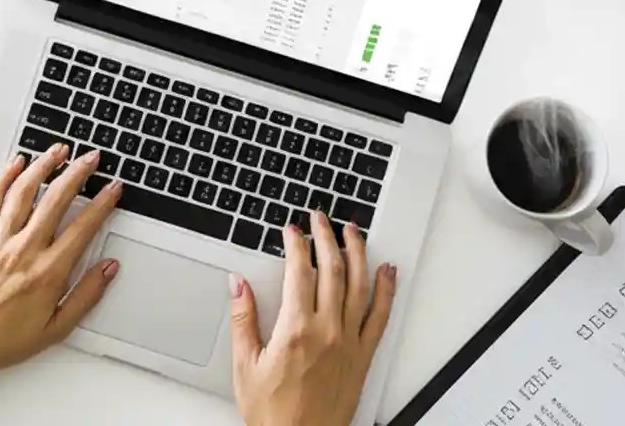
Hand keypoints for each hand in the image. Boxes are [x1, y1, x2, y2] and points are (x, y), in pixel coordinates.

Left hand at [0, 142, 122, 384]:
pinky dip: (5, 177)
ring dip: (44, 166)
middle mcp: (24, 250)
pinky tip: (16, 163)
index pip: (83, 226)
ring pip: (24, 191)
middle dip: (78, 173)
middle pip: (56, 199)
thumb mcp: (57, 328)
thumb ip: (87, 295)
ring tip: (58, 151)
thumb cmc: (5, 338)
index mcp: (48, 272)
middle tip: (91, 158)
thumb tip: (109, 268)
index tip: (113, 188)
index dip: (102, 203)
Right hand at [229, 212, 396, 425]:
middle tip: (320, 218)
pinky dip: (386, 289)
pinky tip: (387, 271)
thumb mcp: (245, 366)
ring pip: (359, 284)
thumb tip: (238, 285)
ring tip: (353, 231)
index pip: (299, 271)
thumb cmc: (273, 415)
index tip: (292, 230)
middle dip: (326, 236)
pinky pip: (380, 315)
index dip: (297, 243)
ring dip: (357, 252)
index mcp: (295, 330)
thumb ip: (243, 320)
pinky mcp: (364, 356)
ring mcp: (349, 342)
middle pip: (332, 269)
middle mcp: (327, 331)